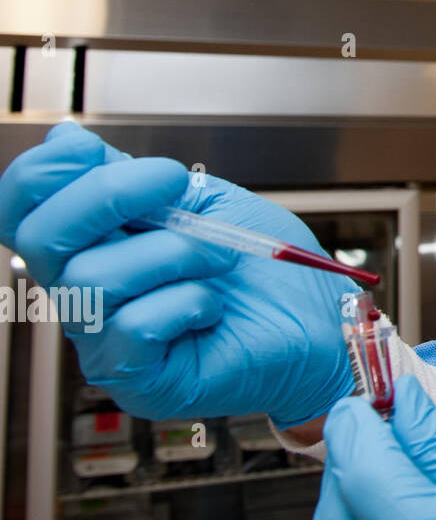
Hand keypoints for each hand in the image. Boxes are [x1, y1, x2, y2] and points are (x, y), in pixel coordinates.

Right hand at [0, 121, 356, 428]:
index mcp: (96, 245)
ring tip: (220, 260)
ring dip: (174, 252)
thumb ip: (130, 176)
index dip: (44, 174)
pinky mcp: (139, 380)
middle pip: (39, 238)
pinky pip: (131, 327)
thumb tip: (65, 140)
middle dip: (107, 196)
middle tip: (174, 188)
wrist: (322, 318)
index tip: (95, 151)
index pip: (21, 209)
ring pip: (93, 278)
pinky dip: (186, 300)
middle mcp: (90, 294)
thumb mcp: (202, 200)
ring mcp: (107, 342)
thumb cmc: (268, 266)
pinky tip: (213, 305)